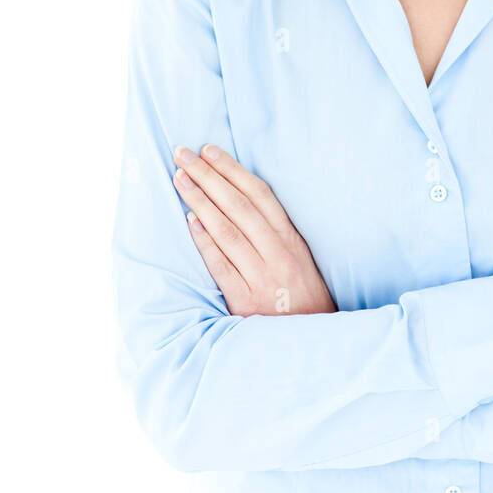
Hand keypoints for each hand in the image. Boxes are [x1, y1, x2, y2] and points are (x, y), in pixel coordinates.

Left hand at [172, 144, 336, 317]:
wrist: (314, 342)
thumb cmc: (303, 297)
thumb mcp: (300, 258)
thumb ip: (275, 232)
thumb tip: (240, 198)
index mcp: (292, 239)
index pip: (259, 194)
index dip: (232, 170)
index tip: (209, 150)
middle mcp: (278, 253)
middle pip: (238, 206)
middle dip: (208, 176)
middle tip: (183, 154)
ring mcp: (261, 276)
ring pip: (227, 230)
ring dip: (200, 200)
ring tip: (179, 179)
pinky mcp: (245, 301)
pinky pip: (221, 265)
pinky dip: (205, 241)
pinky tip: (190, 220)